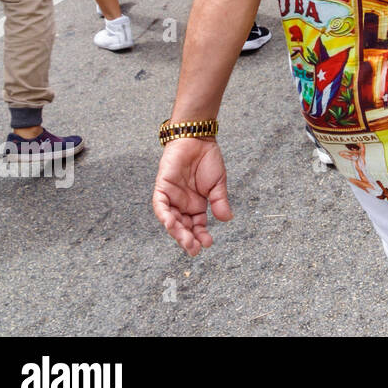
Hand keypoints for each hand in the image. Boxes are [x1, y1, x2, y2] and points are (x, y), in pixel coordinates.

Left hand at [153, 136, 232, 255]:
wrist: (198, 139)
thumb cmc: (208, 159)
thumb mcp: (218, 184)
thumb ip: (220, 201)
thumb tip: (227, 219)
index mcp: (196, 205)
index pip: (196, 226)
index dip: (201, 236)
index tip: (208, 244)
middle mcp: (182, 204)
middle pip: (183, 227)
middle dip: (188, 239)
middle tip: (194, 249)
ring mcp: (171, 197)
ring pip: (171, 220)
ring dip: (177, 231)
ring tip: (186, 241)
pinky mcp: (162, 188)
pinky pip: (160, 206)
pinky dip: (164, 215)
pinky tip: (171, 224)